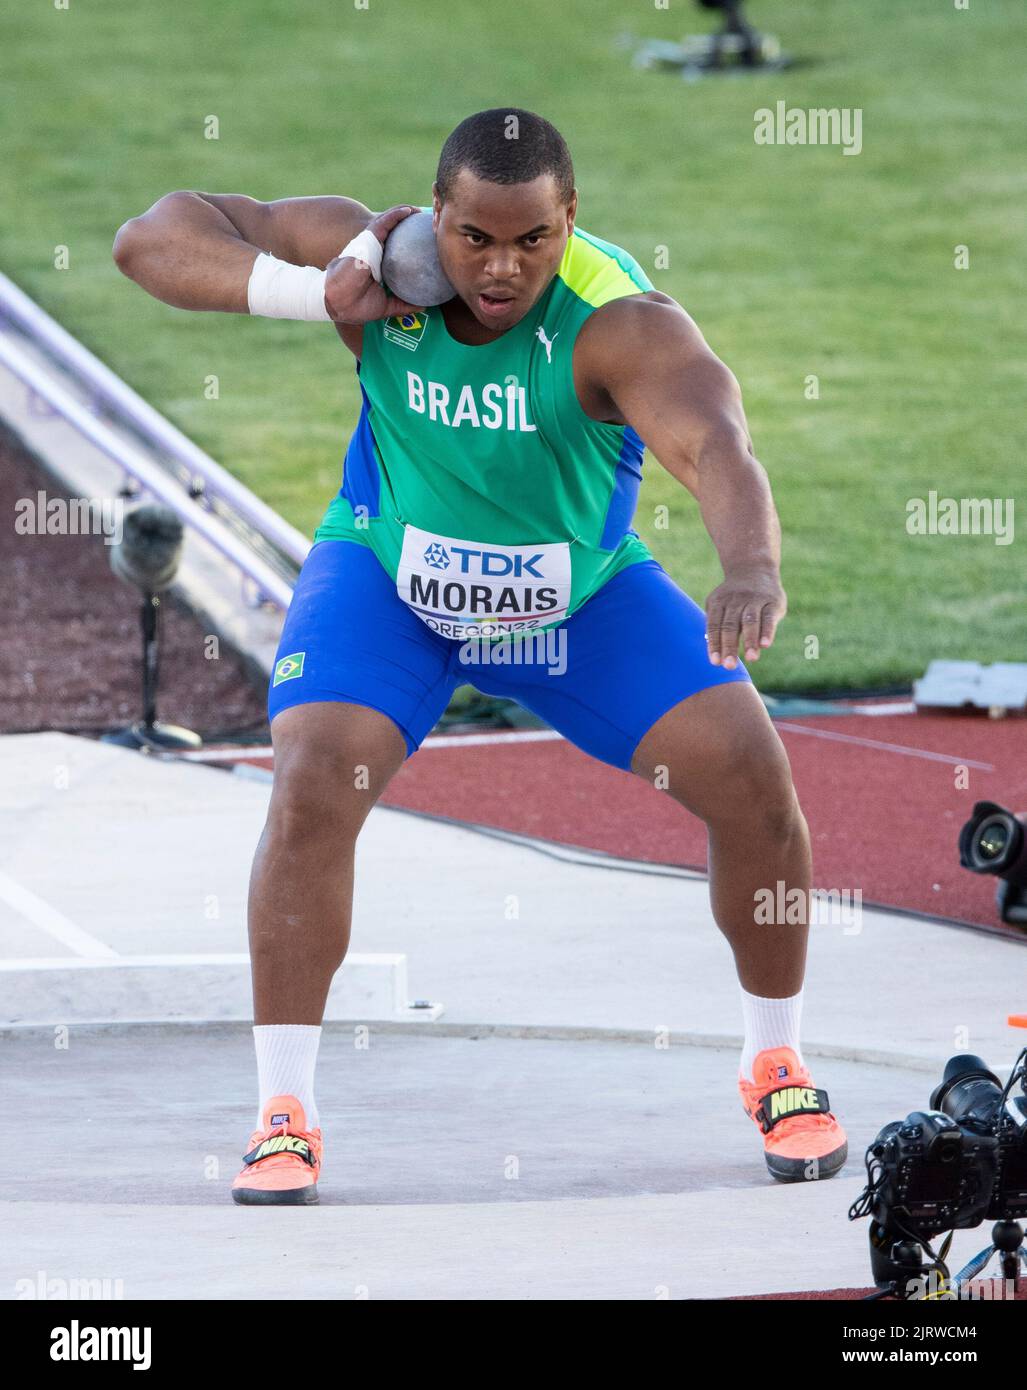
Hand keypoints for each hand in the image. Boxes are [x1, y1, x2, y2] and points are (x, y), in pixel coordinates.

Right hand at [323, 205, 424, 322]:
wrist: (341, 303)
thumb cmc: (358, 305)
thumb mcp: (386, 305)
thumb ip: (403, 304)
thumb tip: (424, 306)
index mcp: (378, 266)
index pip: (395, 251)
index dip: (409, 245)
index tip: (425, 243)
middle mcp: (374, 253)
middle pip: (393, 234)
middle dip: (408, 225)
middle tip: (426, 223)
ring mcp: (370, 245)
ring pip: (389, 223)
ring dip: (404, 214)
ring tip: (420, 211)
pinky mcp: (366, 239)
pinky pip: (383, 222)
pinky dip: (396, 215)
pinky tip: (409, 211)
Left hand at [705, 568, 785, 668]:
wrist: (755, 570)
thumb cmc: (734, 599)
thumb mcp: (720, 606)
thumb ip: (717, 627)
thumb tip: (715, 655)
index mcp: (718, 602)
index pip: (714, 625)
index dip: (714, 644)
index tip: (715, 662)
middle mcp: (735, 600)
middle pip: (731, 626)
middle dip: (729, 647)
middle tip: (729, 666)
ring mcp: (754, 600)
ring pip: (750, 622)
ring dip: (749, 641)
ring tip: (751, 659)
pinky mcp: (772, 601)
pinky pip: (768, 618)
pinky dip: (767, 631)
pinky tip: (765, 645)